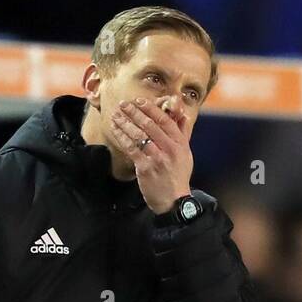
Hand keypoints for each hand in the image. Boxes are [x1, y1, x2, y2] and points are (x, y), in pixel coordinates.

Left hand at [109, 99, 192, 214]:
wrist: (174, 200)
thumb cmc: (178, 176)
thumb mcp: (186, 153)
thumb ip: (182, 132)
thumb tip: (181, 113)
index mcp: (179, 143)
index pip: (164, 120)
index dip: (150, 108)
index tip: (139, 101)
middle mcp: (169, 148)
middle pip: (149, 124)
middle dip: (134, 112)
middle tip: (123, 104)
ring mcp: (156, 158)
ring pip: (138, 135)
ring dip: (125, 123)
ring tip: (115, 115)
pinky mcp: (145, 168)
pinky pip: (131, 149)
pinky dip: (122, 138)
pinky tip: (115, 131)